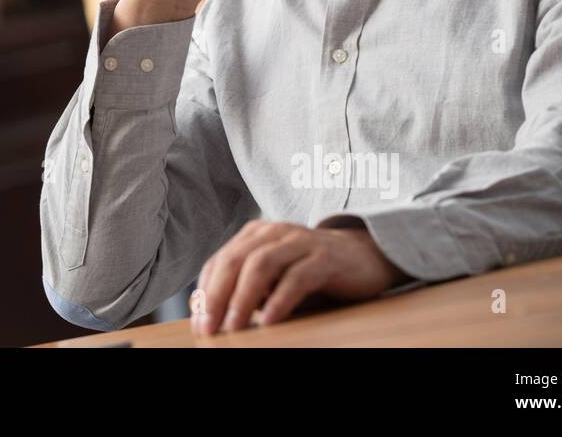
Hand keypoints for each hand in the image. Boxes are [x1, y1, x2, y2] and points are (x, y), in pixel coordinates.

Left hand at [189, 221, 407, 334]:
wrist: (361, 258)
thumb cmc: (309, 272)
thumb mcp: (272, 280)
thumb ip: (244, 290)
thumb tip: (207, 312)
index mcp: (254, 236)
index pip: (219, 262)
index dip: (205, 293)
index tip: (200, 324)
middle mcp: (273, 232)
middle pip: (235, 261)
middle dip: (217, 297)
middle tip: (210, 328)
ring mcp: (299, 241)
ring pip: (261, 265)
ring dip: (243, 299)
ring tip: (234, 327)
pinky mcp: (324, 257)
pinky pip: (297, 277)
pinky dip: (279, 301)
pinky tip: (268, 321)